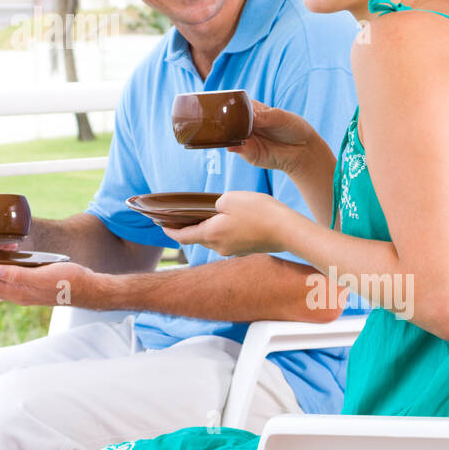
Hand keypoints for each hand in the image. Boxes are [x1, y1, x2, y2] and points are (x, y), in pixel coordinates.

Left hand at [0, 260, 95, 307]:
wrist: (88, 289)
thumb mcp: (42, 276)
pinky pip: (10, 282)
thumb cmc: (68, 282)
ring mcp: (26, 293)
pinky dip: (0, 274)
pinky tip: (2, 265)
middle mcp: (19, 295)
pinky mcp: (34, 287)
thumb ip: (18, 275)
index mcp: (18, 293)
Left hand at [161, 190, 300, 256]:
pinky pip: (229, 239)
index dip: (170, 231)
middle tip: (181, 216)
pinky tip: (231, 219)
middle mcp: (219, 247)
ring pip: (214, 239)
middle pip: (198, 238)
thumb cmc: (258, 212)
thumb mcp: (230, 199)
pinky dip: (224, 230)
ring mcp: (234, 250)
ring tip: (207, 214)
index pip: (182, 237)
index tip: (161, 226)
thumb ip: (215, 204)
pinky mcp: (247, 249)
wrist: (287, 230)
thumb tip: (215, 211)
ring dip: (208, 228)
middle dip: (188, 228)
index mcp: (210, 234)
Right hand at [227, 100, 319, 174]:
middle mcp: (244, 123)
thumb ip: (265, 116)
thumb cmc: (292, 129)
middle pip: (228, 120)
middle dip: (224, 120)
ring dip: (227, 134)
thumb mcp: (281, 117)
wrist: (302, 150)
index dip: (227, 104)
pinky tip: (233, 145)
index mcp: (250, 109)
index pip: (234, 104)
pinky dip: (233, 147)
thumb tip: (251, 116)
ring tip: (230, 132)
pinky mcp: (247, 153)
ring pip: (229, 135)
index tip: (224, 106)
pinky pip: (236, 149)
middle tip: (224, 120)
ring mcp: (244, 138)